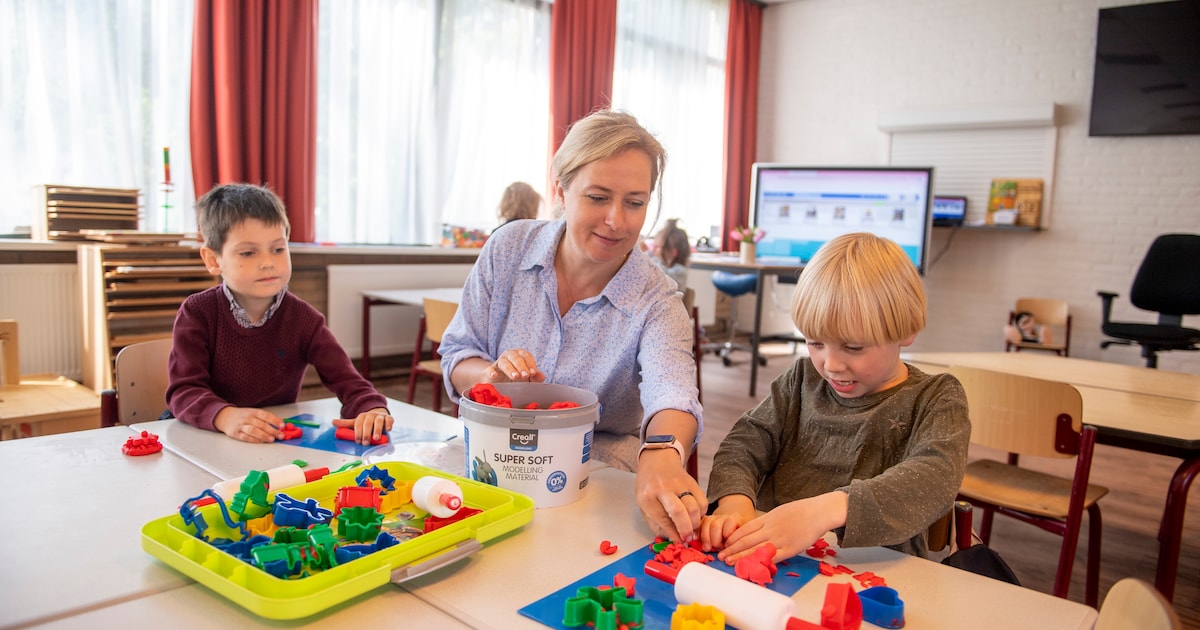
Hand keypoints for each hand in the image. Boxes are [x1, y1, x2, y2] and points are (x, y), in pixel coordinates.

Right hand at [213, 407, 284, 442]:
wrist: (224, 416)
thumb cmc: (242, 415)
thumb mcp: (253, 412)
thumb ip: (265, 418)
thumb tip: (279, 424)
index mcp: (253, 411)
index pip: (265, 415)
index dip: (274, 420)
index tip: (282, 425)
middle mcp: (247, 418)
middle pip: (261, 424)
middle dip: (272, 430)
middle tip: (280, 435)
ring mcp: (241, 425)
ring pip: (253, 430)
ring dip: (263, 435)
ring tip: (272, 439)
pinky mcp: (235, 433)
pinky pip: (245, 437)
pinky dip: (253, 439)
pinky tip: (260, 441)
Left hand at [332, 407, 392, 444]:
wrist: (378, 415)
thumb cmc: (366, 422)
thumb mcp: (355, 423)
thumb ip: (345, 424)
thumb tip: (333, 422)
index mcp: (362, 416)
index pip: (358, 423)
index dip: (358, 432)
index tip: (358, 441)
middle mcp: (371, 415)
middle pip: (368, 422)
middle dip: (366, 433)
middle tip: (365, 443)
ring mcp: (380, 416)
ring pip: (379, 421)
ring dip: (377, 430)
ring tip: (376, 438)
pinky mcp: (388, 418)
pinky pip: (389, 419)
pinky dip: (389, 424)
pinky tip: (388, 430)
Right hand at [482, 349, 544, 383]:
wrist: (498, 382)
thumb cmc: (516, 377)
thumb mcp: (526, 376)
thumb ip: (534, 376)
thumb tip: (542, 377)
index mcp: (520, 355)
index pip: (526, 356)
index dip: (530, 364)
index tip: (533, 373)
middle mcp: (509, 356)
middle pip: (515, 357)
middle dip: (521, 366)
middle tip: (525, 376)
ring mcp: (498, 363)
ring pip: (504, 363)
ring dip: (510, 369)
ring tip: (515, 377)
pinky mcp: (489, 371)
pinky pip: (489, 369)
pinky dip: (491, 371)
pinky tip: (494, 375)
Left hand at [636, 448, 706, 542]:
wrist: (657, 461)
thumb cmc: (649, 486)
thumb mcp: (644, 505)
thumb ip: (657, 523)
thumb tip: (674, 539)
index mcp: (647, 496)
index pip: (662, 519)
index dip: (673, 533)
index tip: (679, 542)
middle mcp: (663, 488)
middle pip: (679, 512)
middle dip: (686, 530)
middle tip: (688, 538)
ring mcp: (679, 483)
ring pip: (694, 507)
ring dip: (695, 522)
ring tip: (691, 528)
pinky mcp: (692, 481)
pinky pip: (702, 501)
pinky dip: (701, 513)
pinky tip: (695, 516)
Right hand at [699, 495, 754, 551]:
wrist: (738, 517)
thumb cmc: (744, 532)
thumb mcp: (748, 536)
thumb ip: (745, 545)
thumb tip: (739, 558)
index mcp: (737, 519)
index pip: (730, 521)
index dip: (727, 533)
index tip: (727, 545)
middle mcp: (724, 517)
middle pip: (716, 524)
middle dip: (715, 539)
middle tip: (718, 549)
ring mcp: (715, 517)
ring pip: (706, 523)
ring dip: (706, 538)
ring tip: (708, 548)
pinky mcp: (706, 520)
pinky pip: (699, 523)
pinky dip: (697, 533)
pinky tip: (697, 540)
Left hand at [716, 492, 847, 563]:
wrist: (818, 512)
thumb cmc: (800, 511)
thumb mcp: (778, 511)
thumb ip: (766, 521)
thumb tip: (753, 530)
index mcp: (767, 518)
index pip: (744, 530)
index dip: (732, 538)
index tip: (723, 544)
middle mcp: (771, 529)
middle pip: (746, 541)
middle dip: (732, 549)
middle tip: (721, 557)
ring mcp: (780, 539)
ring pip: (756, 550)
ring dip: (741, 557)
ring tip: (730, 562)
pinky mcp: (791, 549)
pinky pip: (773, 557)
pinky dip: (761, 562)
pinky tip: (752, 567)